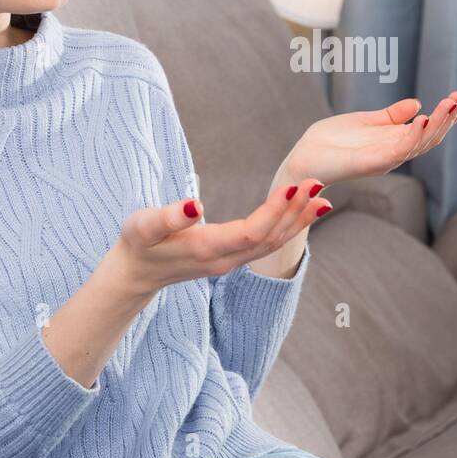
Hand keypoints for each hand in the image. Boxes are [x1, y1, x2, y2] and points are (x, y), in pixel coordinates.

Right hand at [116, 179, 330, 299]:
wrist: (135, 275)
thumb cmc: (137, 245)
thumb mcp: (144, 227)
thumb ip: (169, 217)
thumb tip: (195, 204)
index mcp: (208, 249)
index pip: (252, 232)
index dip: (274, 210)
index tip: (292, 185)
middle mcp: (226, 260)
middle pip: (271, 238)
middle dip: (296, 211)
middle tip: (317, 182)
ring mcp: (231, 262)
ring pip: (273, 243)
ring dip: (298, 219)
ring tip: (321, 196)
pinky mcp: (232, 258)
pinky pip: (268, 244)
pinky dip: (289, 227)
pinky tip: (303, 212)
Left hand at [282, 91, 456, 186]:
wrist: (303, 159)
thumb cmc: (331, 143)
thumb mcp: (366, 122)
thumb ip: (391, 116)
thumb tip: (417, 103)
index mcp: (394, 142)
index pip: (428, 129)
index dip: (447, 115)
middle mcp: (394, 153)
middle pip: (430, 137)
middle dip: (448, 119)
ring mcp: (383, 159)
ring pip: (418, 143)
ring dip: (437, 124)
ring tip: (450, 105)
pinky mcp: (368, 163)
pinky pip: (396, 150)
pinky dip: (411, 136)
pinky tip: (422, 118)